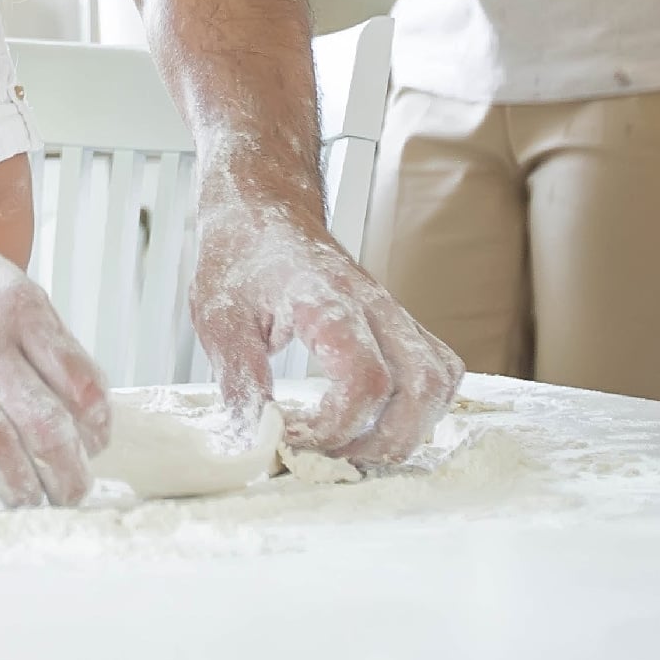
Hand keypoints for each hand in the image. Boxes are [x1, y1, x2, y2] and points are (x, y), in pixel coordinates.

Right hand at [0, 200, 108, 509]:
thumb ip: (37, 336)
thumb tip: (81, 403)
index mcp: (16, 304)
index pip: (81, 384)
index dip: (97, 428)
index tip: (94, 445)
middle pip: (45, 425)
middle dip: (68, 474)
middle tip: (72, 492)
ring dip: (21, 487)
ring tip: (29, 499)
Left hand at [189, 196, 459, 466]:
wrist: (263, 204)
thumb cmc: (240, 255)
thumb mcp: (219, 319)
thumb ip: (241, 382)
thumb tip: (256, 444)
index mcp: (327, 300)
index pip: (366, 379)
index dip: (337, 428)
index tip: (292, 437)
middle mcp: (374, 305)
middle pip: (421, 388)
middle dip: (381, 442)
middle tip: (327, 455)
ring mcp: (393, 311)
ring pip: (439, 380)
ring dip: (408, 428)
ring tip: (352, 444)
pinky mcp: (399, 321)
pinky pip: (437, 369)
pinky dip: (420, 406)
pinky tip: (375, 419)